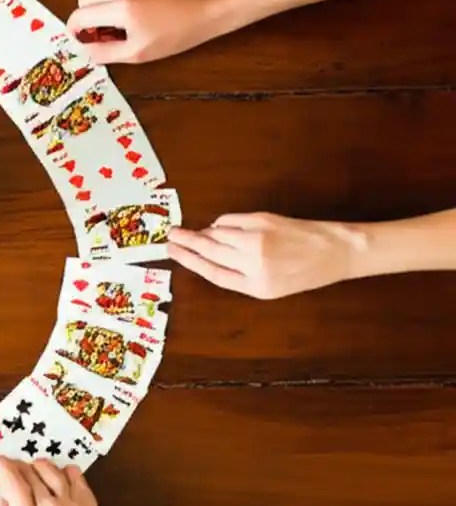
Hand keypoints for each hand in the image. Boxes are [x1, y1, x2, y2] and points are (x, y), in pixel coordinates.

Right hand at [0, 457, 134, 505]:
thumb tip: (1, 494)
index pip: (13, 483)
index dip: (3, 467)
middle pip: (30, 472)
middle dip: (17, 465)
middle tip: (11, 467)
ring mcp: (72, 503)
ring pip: (50, 468)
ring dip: (37, 465)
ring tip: (32, 471)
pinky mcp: (88, 502)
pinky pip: (75, 474)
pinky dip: (63, 470)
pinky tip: (57, 478)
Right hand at [67, 0, 224, 63]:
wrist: (202, 11)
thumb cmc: (174, 36)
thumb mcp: (138, 54)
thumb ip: (105, 53)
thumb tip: (83, 49)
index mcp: (123, 10)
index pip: (80, 16)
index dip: (74, 30)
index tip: (81, 40)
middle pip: (83, 0)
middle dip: (84, 18)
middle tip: (98, 33)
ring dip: (91, 3)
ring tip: (105, 17)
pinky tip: (110, 3)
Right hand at [168, 213, 363, 299]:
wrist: (336, 252)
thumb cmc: (305, 271)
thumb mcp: (271, 285)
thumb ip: (239, 272)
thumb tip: (208, 250)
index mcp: (255, 285)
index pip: (211, 271)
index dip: (188, 260)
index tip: (172, 251)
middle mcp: (254, 263)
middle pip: (209, 250)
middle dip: (186, 242)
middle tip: (170, 235)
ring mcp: (258, 240)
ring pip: (217, 233)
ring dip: (204, 232)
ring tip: (193, 232)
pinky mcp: (263, 221)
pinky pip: (231, 220)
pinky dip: (221, 222)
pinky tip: (220, 226)